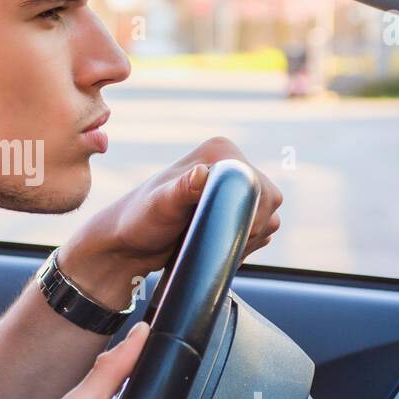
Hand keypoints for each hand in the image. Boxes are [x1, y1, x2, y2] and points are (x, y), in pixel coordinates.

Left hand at [60, 138, 281, 307]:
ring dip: (247, 237)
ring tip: (210, 241)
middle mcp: (231, 165)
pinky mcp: (236, 212)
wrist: (129, 244)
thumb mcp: (159, 205)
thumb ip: (181, 189)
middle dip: (249, 226)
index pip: (257, 181)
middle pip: (269, 200)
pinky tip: (218, 246)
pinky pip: (262, 230)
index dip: (250, 211)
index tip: (228, 230)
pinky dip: (247, 243)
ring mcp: (235, 190)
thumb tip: (203, 173)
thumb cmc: (138, 221)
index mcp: (219, 152)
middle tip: (214, 239)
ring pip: (268, 217)